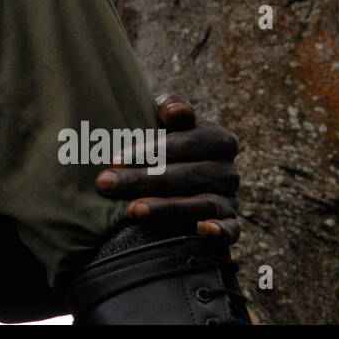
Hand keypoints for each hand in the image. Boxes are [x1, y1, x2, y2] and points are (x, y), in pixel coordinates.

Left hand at [94, 93, 240, 244]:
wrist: (170, 180)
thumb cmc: (163, 144)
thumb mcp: (164, 120)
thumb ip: (171, 107)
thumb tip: (177, 112)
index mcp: (218, 140)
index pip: (191, 141)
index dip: (155, 149)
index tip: (116, 158)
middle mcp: (228, 171)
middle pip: (190, 175)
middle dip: (145, 179)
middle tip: (107, 183)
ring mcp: (230, 200)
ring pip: (203, 203)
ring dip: (167, 207)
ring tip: (132, 210)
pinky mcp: (229, 226)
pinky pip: (231, 231)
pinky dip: (219, 231)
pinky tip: (200, 230)